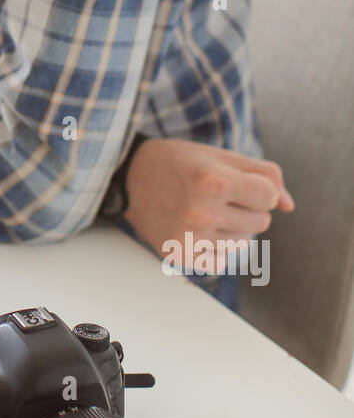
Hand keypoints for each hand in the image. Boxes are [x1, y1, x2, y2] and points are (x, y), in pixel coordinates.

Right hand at [122, 138, 294, 271]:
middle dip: (248, 207)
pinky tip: (199, 229)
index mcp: (212, 181)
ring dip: (234, 227)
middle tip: (218, 194)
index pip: (268, 197)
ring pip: (245, 243)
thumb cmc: (178, 162)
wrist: (130, 178)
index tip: (239, 181)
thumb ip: (264, 175)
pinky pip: (223, 261)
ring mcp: (190, 238)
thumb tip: (289, 206)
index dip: (259, 188)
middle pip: (261, 222)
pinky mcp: (181, 256)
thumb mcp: (221, 156)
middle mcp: (201, 212)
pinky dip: (218, 247)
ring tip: (207, 210)